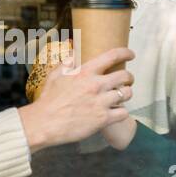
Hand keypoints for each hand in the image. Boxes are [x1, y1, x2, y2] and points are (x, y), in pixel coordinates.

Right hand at [18, 47, 134, 152]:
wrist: (44, 123)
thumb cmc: (48, 100)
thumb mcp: (55, 75)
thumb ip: (67, 63)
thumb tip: (74, 53)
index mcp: (85, 72)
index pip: (112, 56)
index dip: (125, 53)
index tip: (130, 55)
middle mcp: (96, 85)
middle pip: (125, 76)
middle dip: (129, 78)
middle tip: (127, 81)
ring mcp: (101, 102)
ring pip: (127, 94)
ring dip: (125, 95)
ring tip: (121, 97)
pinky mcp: (103, 119)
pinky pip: (123, 113)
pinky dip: (121, 112)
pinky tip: (116, 112)